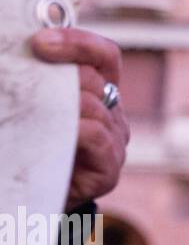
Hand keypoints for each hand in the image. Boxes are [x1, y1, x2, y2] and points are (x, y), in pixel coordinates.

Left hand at [29, 27, 129, 210]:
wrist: (27, 203)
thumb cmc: (28, 148)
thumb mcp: (34, 109)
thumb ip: (37, 83)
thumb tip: (17, 51)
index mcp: (99, 92)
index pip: (104, 57)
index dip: (78, 43)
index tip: (39, 41)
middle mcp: (112, 114)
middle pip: (95, 80)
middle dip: (58, 76)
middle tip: (21, 81)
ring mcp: (115, 142)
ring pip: (95, 107)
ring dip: (61, 105)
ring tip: (30, 112)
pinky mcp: (109, 170)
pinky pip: (98, 138)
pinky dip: (76, 131)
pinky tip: (53, 136)